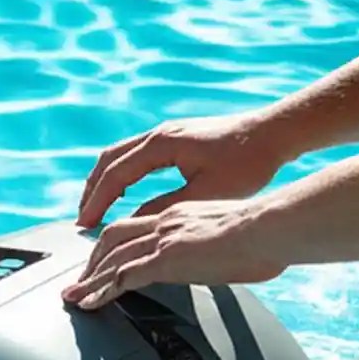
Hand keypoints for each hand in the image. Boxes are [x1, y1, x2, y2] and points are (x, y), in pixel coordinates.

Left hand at [61, 199, 287, 310]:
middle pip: (113, 238)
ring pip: (112, 258)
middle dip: (93, 260)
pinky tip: (90, 303)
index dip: (116, 244)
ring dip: (90, 279)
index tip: (107, 257)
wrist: (270, 226)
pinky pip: (123, 278)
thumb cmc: (266, 234)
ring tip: (74, 296)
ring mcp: (163, 240)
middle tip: (80, 279)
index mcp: (181, 215)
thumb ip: (214, 251)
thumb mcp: (231, 240)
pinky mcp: (165, 260)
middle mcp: (165, 222)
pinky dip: (102, 291)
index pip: (136, 227)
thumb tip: (218, 265)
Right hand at [76, 111, 294, 227]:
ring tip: (96, 208)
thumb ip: (165, 207)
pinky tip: (125, 192)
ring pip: (121, 155)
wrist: (276, 133)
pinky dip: (122, 175)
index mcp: (161, 144)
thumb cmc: (248, 162)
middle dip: (92, 191)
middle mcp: (159, 134)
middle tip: (82, 219)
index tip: (83, 226)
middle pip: (109, 161)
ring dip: (105, 182)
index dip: (97, 203)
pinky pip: (136, 155)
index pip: (115, 175)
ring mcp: (168, 133)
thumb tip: (134, 221)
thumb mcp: (205, 194)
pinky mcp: (178, 138)